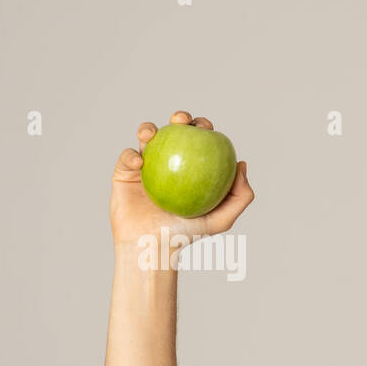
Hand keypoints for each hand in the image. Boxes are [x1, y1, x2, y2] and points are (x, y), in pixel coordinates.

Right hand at [109, 110, 253, 247]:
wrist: (154, 247)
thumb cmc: (188, 235)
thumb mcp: (222, 219)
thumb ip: (240, 195)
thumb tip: (242, 163)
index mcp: (191, 167)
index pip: (199, 141)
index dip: (203, 127)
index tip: (207, 128)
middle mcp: (169, 162)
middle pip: (174, 132)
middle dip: (180, 119)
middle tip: (183, 122)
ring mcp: (146, 165)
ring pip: (146, 137)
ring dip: (149, 129)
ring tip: (153, 134)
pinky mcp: (124, 172)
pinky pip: (126, 157)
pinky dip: (131, 155)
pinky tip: (140, 162)